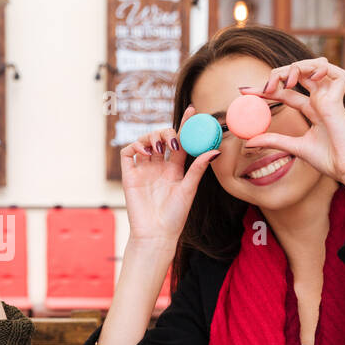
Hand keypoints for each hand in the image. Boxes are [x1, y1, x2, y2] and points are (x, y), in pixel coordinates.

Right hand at [120, 105, 219, 243]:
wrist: (156, 233)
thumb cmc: (175, 216)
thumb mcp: (189, 189)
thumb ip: (198, 168)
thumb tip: (215, 150)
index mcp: (175, 168)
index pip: (180, 141)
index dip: (185, 125)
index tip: (192, 110)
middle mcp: (158, 166)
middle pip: (161, 138)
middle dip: (166, 132)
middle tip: (172, 141)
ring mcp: (143, 169)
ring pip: (144, 141)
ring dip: (151, 137)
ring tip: (158, 148)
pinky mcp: (129, 175)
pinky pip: (128, 153)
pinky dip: (134, 145)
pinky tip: (144, 150)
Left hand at [239, 57, 344, 186]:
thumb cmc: (330, 160)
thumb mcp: (296, 147)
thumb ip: (274, 140)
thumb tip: (249, 141)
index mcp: (313, 109)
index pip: (286, 92)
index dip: (265, 89)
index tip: (243, 91)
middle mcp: (322, 99)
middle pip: (298, 74)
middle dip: (277, 75)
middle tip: (261, 88)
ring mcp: (331, 97)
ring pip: (315, 66)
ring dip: (296, 68)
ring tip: (282, 83)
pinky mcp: (340, 98)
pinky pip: (336, 72)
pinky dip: (320, 68)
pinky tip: (304, 78)